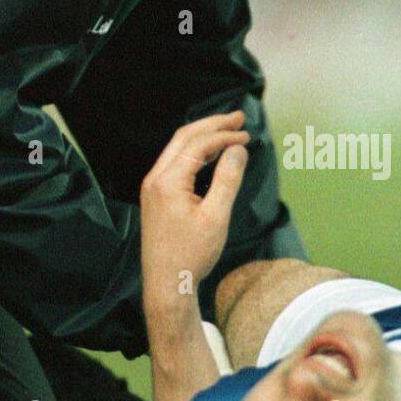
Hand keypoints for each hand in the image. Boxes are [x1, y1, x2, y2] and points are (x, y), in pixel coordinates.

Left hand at [140, 111, 248, 314]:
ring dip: (204, 137)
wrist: (166, 284)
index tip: (247, 135)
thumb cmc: (191, 255)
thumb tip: (238, 150)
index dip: (224, 135)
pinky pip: (176, 164)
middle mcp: (156, 179)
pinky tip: (213, 155)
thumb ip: (228, 180)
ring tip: (229, 130)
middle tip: (239, 116)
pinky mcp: (157, 197)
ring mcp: (153, 187)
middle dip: (212, 125)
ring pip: (179, 149)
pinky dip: (196, 153)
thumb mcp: (216, 217)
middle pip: (184, 138)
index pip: (198, 145)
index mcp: (168, 181)